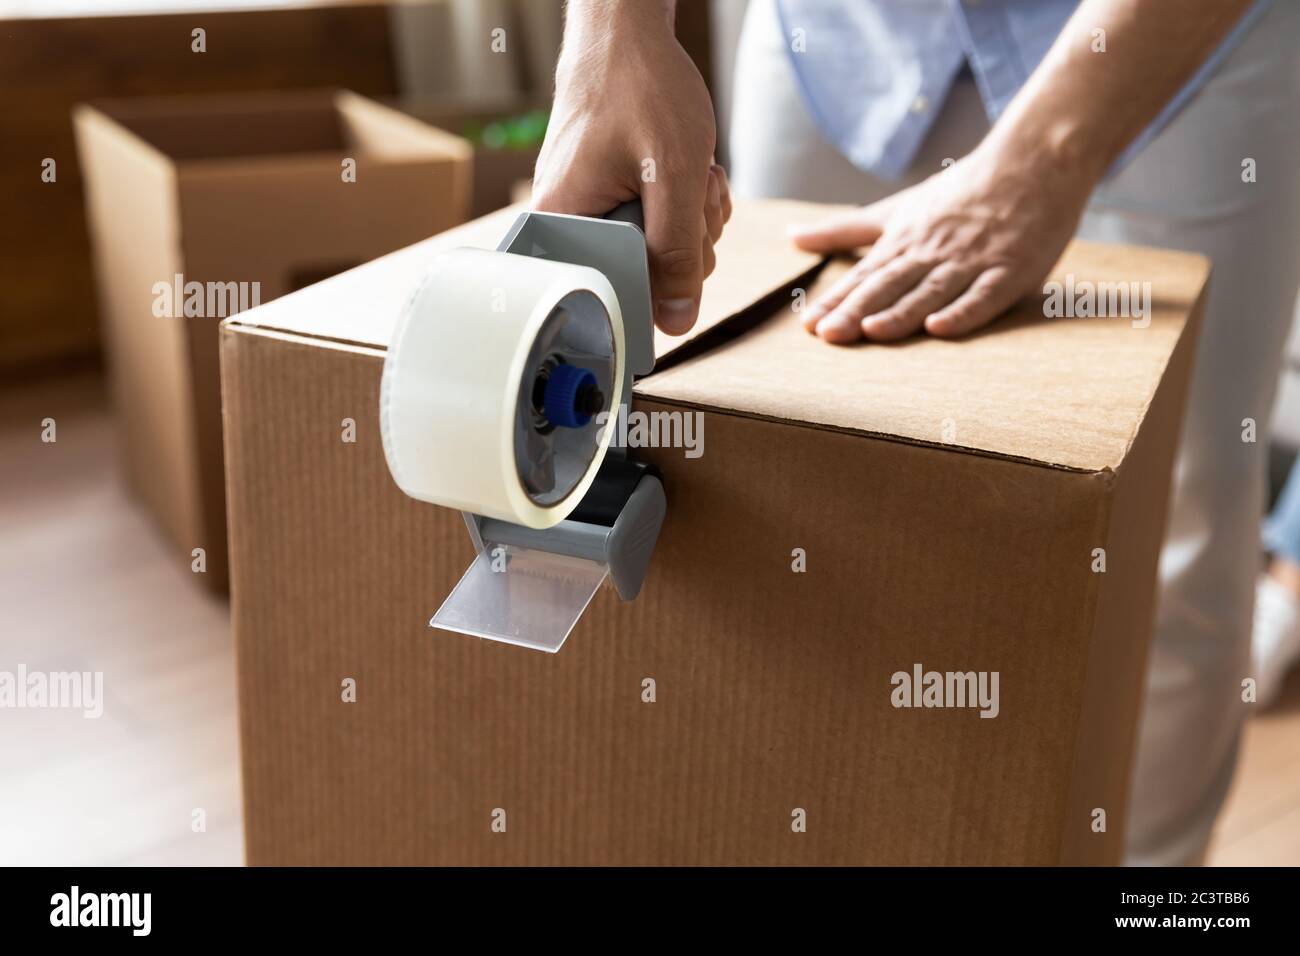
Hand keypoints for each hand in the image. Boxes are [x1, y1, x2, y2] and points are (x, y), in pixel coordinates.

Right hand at [532, 1, 730, 334]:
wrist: (628, 33)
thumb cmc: (641, 88)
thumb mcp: (674, 176)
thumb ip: (677, 254)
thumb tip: (675, 324)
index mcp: (563, 225)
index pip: (615, 295)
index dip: (664, 285)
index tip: (688, 246)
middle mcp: (569, 224)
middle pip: (643, 275)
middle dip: (689, 242)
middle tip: (696, 194)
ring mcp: (593, 210)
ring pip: (659, 250)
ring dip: (694, 219)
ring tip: (696, 173)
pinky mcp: (612, 197)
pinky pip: (658, 224)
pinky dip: (686, 203)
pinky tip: (691, 171)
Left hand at [788, 137, 1095, 343]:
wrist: (1034, 161)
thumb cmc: (961, 191)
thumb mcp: (896, 208)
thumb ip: (845, 229)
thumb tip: (792, 237)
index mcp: (905, 240)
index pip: (865, 275)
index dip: (837, 300)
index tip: (809, 326)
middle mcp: (933, 252)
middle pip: (891, 285)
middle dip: (859, 310)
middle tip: (830, 335)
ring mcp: (971, 261)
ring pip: (931, 290)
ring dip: (903, 311)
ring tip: (873, 331)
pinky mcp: (1010, 270)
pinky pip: (984, 295)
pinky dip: (963, 312)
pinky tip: (941, 329)